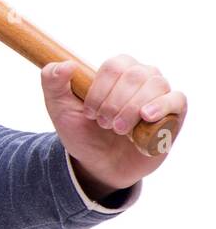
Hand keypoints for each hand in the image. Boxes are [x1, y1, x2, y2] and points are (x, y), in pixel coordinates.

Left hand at [40, 54, 186, 196]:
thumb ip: (52, 81)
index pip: (114, 67)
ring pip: (156, 85)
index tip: (89, 113)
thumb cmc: (81, 131)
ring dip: (133, 108)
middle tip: (103, 124)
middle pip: (136, 75)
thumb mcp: (58, 107)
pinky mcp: (173, 114)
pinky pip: (177, 100)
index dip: (100, 90)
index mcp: (115, 70)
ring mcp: (158, 94)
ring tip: (119, 129)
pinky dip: (163, 105)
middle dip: (116, 102)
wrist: (100, 163)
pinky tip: (147, 116)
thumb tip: (65, 65)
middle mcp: (140, 76)